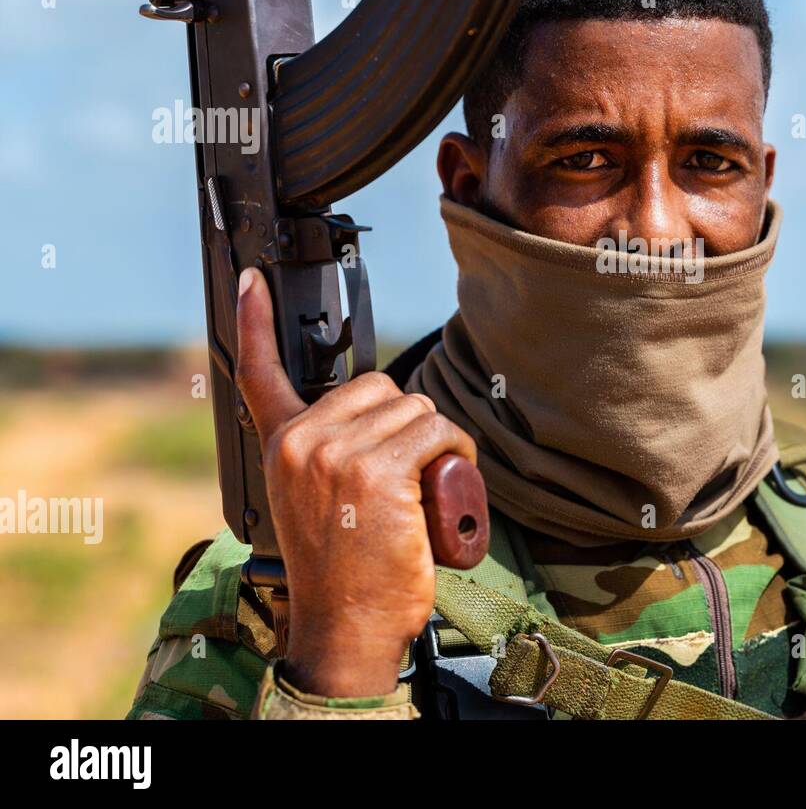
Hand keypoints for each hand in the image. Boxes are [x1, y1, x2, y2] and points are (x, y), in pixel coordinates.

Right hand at [234, 267, 475, 696]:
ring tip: (421, 489)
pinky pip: (438, 432)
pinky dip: (455, 452)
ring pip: (415, 409)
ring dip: (434, 443)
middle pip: (377, 387)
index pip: (260, 373)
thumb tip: (376, 411)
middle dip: (404, 423)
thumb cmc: (344, 568)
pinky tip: (444, 484)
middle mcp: (301, 442)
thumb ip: (324, 452)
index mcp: (279, 445)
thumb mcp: (312, 499)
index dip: (256, 322)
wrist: (348, 624)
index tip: (251, 280)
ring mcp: (337, 455)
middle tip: (404, 475)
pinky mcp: (379, 470)